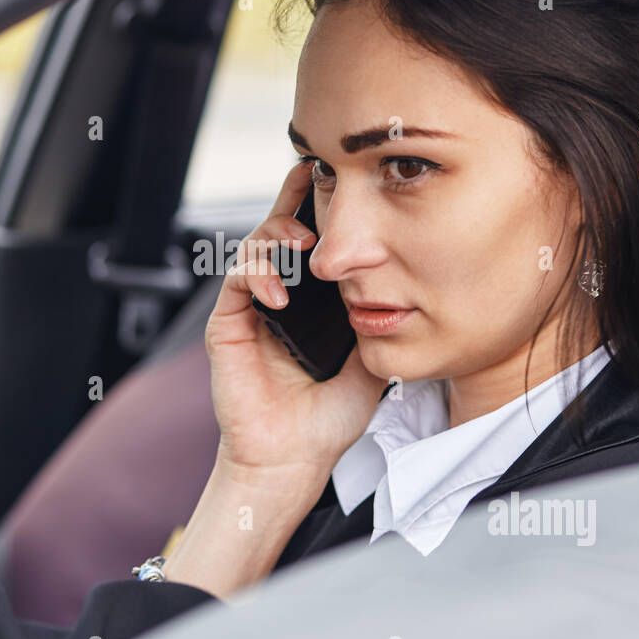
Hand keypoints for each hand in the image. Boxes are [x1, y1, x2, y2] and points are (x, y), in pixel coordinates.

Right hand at [203, 160, 386, 500]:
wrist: (294, 459)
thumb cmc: (329, 419)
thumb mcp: (373, 359)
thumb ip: (381, 321)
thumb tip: (412, 285)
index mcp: (309, 302)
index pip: (310, 243)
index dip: (317, 208)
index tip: (336, 179)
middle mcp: (277, 299)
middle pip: (277, 231)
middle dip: (292, 202)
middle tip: (313, 184)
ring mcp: (250, 309)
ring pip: (253, 246)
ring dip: (276, 234)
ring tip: (303, 243)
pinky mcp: (226, 325)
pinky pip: (236, 281)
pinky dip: (257, 275)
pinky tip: (280, 292)